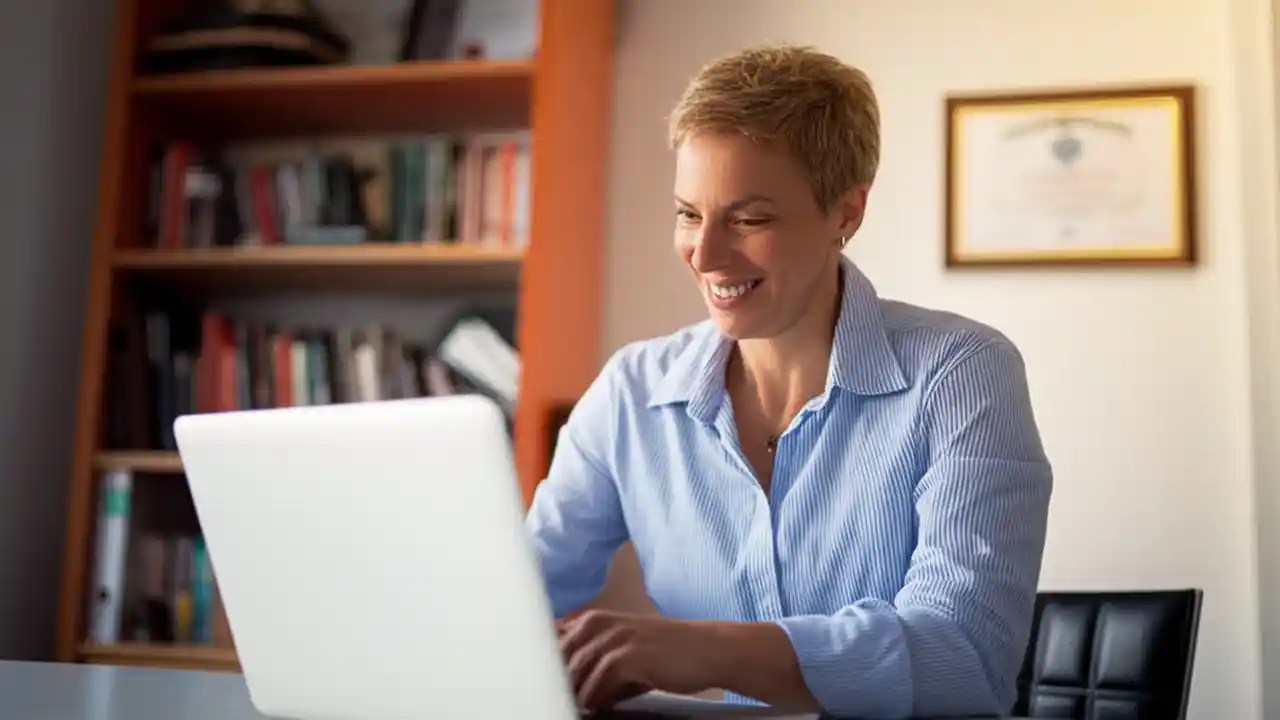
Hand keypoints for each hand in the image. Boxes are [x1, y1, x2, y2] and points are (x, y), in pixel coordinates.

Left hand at [557, 609, 717, 709]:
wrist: (706, 649)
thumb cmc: (664, 653)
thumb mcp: (622, 648)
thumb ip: (590, 661)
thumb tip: (559, 686)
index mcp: (592, 620)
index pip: (549, 640)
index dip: (541, 663)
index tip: (539, 683)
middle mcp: (597, 624)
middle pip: (556, 660)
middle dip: (555, 684)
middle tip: (557, 700)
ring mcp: (611, 639)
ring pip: (573, 676)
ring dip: (575, 696)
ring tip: (584, 705)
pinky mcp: (626, 658)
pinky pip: (595, 688)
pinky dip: (595, 702)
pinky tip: (601, 707)